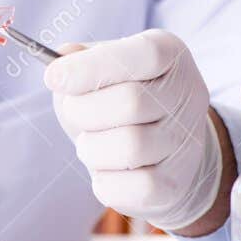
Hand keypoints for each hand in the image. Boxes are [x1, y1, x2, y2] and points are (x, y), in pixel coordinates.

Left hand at [44, 29, 222, 231]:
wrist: (160, 148)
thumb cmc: (119, 97)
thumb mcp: (102, 67)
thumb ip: (79, 59)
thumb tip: (59, 63)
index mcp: (170, 53)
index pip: (144, 55)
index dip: (93, 67)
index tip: (53, 78)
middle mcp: (188, 94)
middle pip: (131, 102)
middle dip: (84, 110)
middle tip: (75, 113)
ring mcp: (186, 141)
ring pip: (130, 147)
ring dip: (92, 148)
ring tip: (91, 143)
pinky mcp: (176, 182)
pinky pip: (134, 187)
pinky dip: (105, 182)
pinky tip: (105, 170)